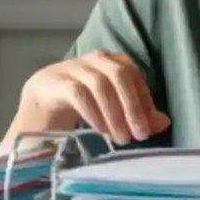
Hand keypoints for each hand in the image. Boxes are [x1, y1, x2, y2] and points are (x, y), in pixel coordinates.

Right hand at [20, 50, 169, 144]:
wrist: (36, 112)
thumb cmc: (80, 110)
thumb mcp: (111, 112)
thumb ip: (135, 115)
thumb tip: (164, 122)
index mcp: (108, 62)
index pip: (133, 74)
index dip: (144, 100)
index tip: (149, 127)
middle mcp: (92, 60)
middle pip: (119, 74)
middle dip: (132, 106)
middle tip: (139, 135)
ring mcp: (70, 69)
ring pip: (100, 84)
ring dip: (114, 113)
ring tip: (121, 138)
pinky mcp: (54, 83)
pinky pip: (78, 94)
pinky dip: (93, 113)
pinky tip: (100, 130)